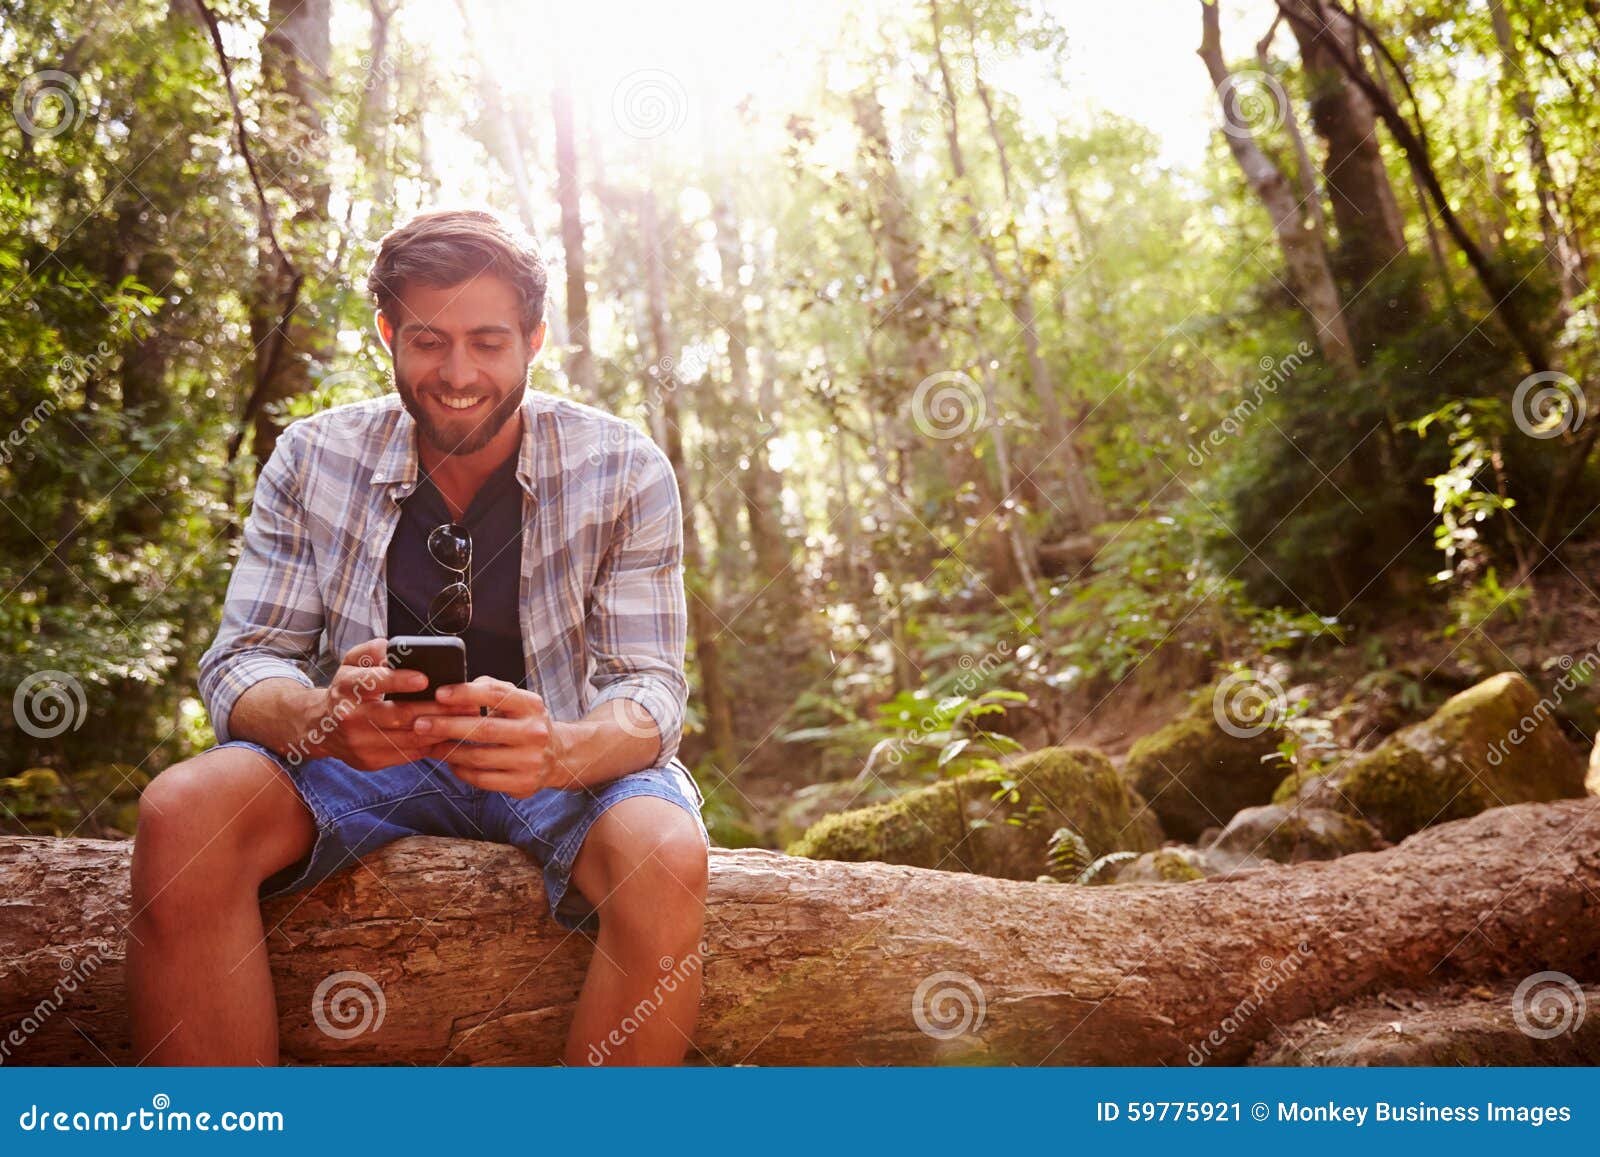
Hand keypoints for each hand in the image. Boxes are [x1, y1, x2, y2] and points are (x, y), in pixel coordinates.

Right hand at [304, 638, 474, 771]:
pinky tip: (447, 735)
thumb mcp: (352, 662)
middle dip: (435, 708)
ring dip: (439, 729)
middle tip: (464, 703)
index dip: (399, 680)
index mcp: (347, 686)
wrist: (320, 726)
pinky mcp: (369, 760)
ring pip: (407, 737)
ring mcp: (359, 741)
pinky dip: (430, 745)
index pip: (374, 682)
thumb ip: (372, 650)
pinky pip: (406, 755)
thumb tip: (393, 647)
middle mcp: (350, 716)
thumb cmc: (347, 689)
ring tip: (463, 719)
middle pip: (398, 714)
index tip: (425, 678)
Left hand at [413, 676, 560, 797]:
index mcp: (532, 706)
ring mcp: (530, 760)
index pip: (496, 694)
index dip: (466, 693)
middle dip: (447, 726)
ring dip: (448, 751)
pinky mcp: (523, 783)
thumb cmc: (525, 723)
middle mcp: (535, 732)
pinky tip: (451, 762)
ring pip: (479, 757)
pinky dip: (461, 770)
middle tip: (419, 724)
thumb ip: (491, 689)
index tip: (439, 694)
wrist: (557, 756)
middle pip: (484, 729)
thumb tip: (454, 687)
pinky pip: (482, 779)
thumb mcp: (518, 701)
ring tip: (430, 745)